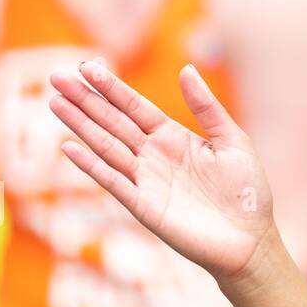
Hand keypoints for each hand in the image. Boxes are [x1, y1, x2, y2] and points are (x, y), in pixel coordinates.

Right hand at [48, 60, 276, 284]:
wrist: (251, 240)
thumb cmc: (246, 191)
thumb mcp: (232, 140)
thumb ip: (206, 107)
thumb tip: (186, 69)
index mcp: (174, 137)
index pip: (135, 106)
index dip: (112, 87)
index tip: (87, 66)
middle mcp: (154, 156)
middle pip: (113, 122)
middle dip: (86, 100)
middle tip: (56, 77)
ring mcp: (146, 180)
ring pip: (106, 146)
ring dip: (81, 126)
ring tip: (55, 103)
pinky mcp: (143, 207)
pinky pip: (112, 181)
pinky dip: (91, 166)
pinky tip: (69, 147)